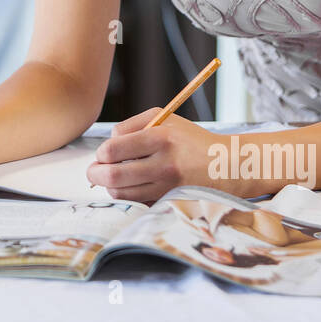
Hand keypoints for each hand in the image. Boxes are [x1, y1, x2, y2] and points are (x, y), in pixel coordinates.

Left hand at [86, 107, 214, 202]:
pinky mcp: (170, 202)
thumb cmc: (190, 139)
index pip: (113, 150)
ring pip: (123, 193)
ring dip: (110, 187)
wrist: (226, 164)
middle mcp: (164, 164)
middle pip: (113, 176)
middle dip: (96, 175)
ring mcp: (168, 187)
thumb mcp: (163, 119)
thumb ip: (131, 126)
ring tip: (112, 178)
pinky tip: (133, 187)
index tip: (103, 154)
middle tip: (94, 172)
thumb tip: (108, 144)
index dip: (101, 154)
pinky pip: (138, 203)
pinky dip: (129, 196)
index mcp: (160, 138)